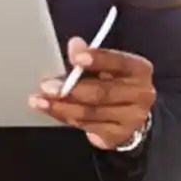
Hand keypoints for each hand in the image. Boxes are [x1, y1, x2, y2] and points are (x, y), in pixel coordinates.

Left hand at [30, 37, 154, 150]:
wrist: (132, 114)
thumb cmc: (115, 82)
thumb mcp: (107, 65)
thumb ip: (90, 56)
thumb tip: (75, 45)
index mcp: (139, 70)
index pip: (118, 62)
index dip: (97, 59)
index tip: (76, 57)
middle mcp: (140, 94)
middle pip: (102, 92)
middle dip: (71, 89)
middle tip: (48, 85)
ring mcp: (132, 118)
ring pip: (91, 112)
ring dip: (61, 106)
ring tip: (40, 100)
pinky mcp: (118, 135)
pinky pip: (87, 126)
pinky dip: (66, 117)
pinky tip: (51, 110)